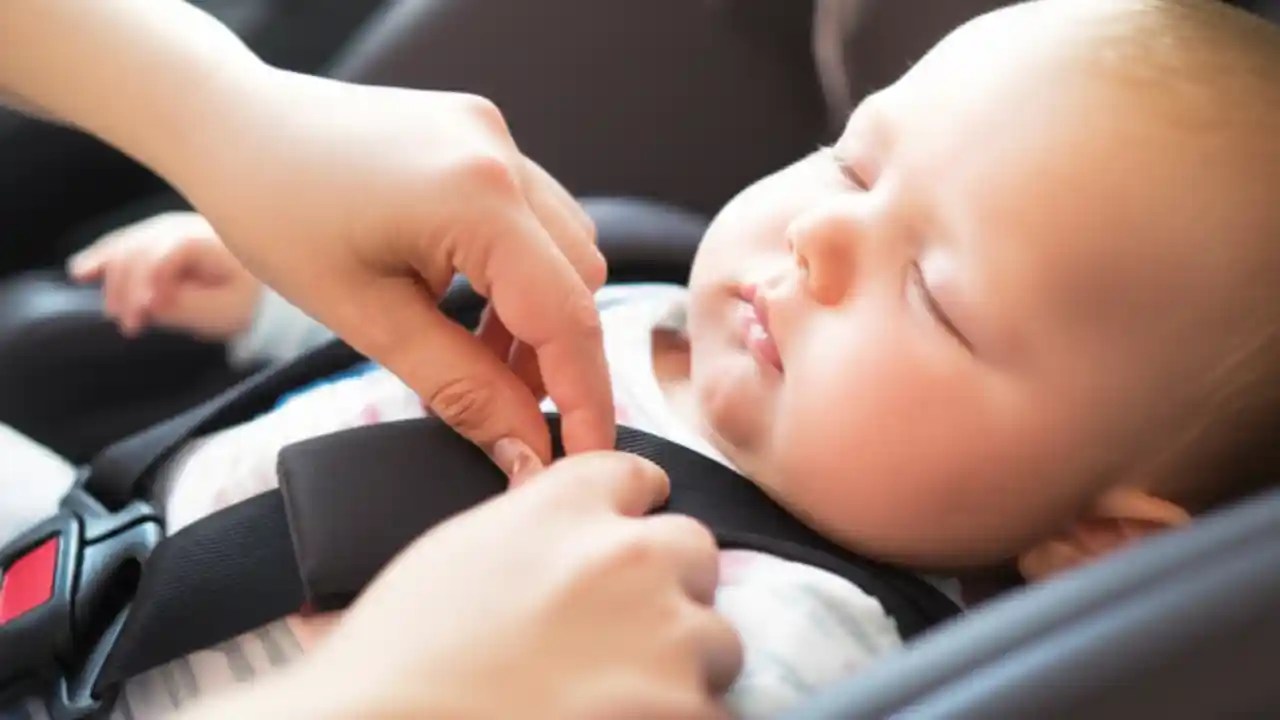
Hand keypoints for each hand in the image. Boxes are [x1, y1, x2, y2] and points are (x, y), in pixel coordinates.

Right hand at [67, 212, 260, 340]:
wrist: (259, 285)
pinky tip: (80, 272)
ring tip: (114, 312)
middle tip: (131, 325)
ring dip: (113, 279)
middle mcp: (185, 226)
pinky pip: (124, 243)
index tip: (146, 312)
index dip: (150, 282)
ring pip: (127, 243)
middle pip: (140, 248)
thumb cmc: (247, 299)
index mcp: (210, 241)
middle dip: (128, 287)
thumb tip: (148, 304)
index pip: (167, 254)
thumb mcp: (225, 310)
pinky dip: (103, 258)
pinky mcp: (156, 238)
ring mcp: (169, 228)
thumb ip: (186, 306)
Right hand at [180, 452, 741, 718]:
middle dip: (667, 588)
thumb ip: (531, 525)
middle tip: (619, 634)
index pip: (639, 477)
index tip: (619, 547)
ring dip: (679, 664)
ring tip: (619, 693)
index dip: (629, 517)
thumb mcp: (458, 554)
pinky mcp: (680, 707)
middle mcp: (626, 552)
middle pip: (693, 549)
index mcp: (564, 506)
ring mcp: (662, 632)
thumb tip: (564, 534)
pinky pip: (714, 709)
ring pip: (715, 636)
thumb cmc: (398, 655)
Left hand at [182, 71, 610, 464]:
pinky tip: (473, 303)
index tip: (587, 460)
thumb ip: (460, 387)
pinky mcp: (484, 137)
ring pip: (567, 250)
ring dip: (541, 316)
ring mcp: (498, 138)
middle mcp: (503, 157)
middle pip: (580, 285)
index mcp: (477, 199)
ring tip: (481, 357)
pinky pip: (536, 217)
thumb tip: (526, 452)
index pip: (567, 318)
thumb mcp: (365, 319)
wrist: (230, 123)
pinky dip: (522, 273)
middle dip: (559, 360)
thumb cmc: (273, 214)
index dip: (587, 398)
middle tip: (514, 416)